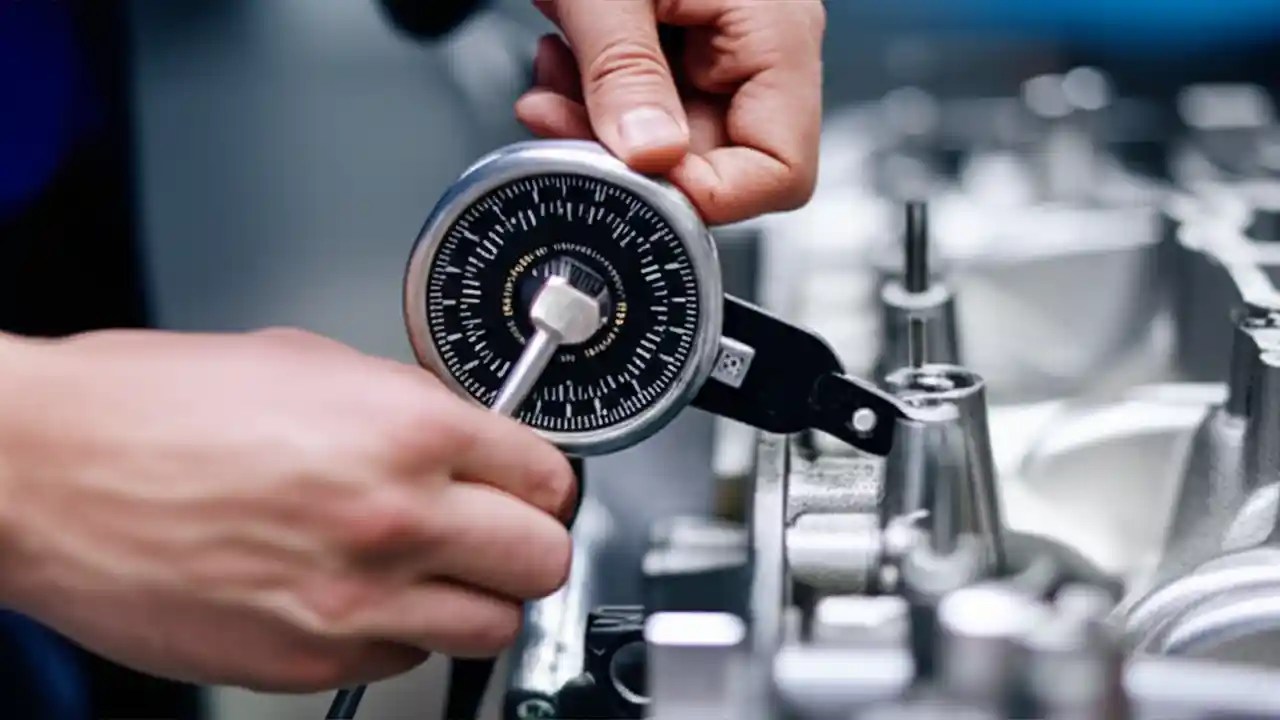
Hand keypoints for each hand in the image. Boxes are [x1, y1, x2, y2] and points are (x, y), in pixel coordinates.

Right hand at [0, 329, 575, 691]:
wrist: (45, 472)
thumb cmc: (150, 407)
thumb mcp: (306, 363)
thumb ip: (405, 405)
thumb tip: (461, 436)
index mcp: (406, 431)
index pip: (548, 477)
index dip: (542, 483)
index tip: (530, 487)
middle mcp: (395, 521)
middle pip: (544, 562)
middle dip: (528, 546)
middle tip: (499, 534)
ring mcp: (355, 601)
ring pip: (490, 628)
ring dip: (475, 600)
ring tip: (432, 573)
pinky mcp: (307, 659)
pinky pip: (401, 659)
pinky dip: (396, 634)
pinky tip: (354, 594)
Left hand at [515, 0, 825, 224]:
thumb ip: (625, 75)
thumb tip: (647, 159)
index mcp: (776, 31)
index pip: (781, 169)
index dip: (707, 195)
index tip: (633, 182)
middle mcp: (764, 45)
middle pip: (718, 160)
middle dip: (632, 155)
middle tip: (564, 121)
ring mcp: (727, 44)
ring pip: (674, 137)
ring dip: (605, 125)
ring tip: (558, 75)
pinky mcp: (687, 40)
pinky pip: (654, 101)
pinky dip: (603, 97)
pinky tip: (568, 61)